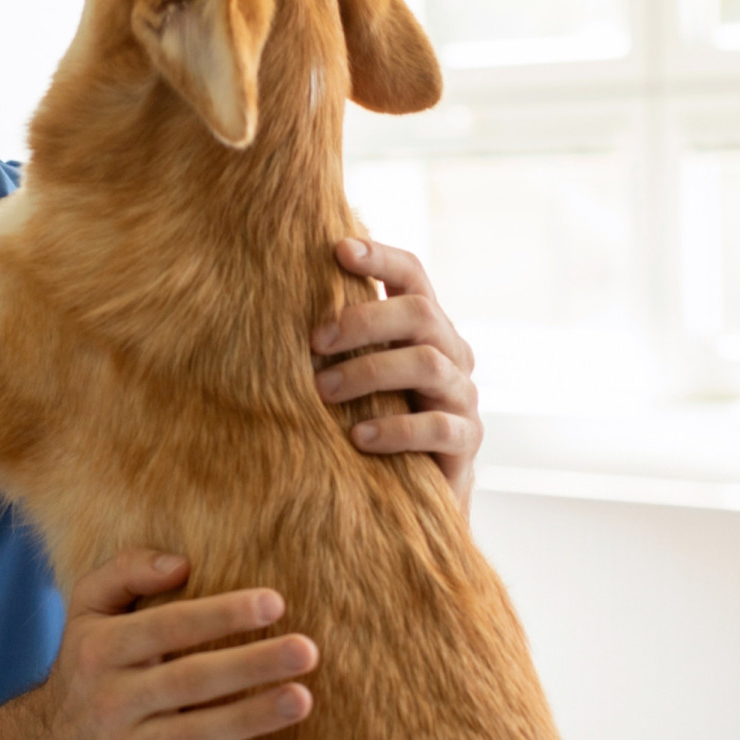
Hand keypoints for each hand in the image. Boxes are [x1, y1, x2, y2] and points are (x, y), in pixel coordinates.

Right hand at [26, 549, 317, 739]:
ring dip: (254, 718)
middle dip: (251, 665)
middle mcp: (114, 698)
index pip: (166, 627)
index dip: (220, 614)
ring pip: (199, 734)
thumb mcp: (87, 606)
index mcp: (103, 648)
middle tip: (307, 649)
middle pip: (190, 680)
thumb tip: (181, 564)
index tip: (274, 602)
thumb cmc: (90, 658)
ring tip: (303, 698)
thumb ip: (127, 570)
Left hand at [311, 238, 481, 511]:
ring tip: (324, 392)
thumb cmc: (373, 416)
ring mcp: (462, 395)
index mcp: (426, 327)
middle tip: (314, 341)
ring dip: (369, 373)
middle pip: (419, 313)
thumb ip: (338, 339)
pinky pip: (438, 426)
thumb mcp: (357, 372)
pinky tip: (359, 438)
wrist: (415, 490)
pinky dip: (395, 428)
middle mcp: (451, 353)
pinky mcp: (465, 441)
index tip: (338, 248)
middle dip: (364, 321)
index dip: (380, 257)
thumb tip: (274, 304)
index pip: (413, 275)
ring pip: (427, 364)